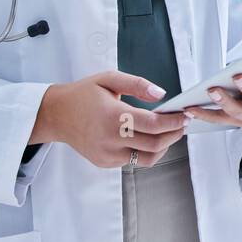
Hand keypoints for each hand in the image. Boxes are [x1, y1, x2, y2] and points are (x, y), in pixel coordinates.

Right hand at [35, 71, 187, 168]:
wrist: (56, 115)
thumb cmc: (83, 94)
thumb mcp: (109, 79)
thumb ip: (137, 84)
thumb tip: (162, 94)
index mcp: (113, 116)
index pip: (153, 125)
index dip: (174, 122)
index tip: (185, 116)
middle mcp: (110, 139)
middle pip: (155, 144)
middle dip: (174, 135)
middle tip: (183, 125)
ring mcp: (107, 154)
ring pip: (147, 158)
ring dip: (163, 147)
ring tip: (170, 133)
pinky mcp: (104, 163)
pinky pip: (132, 161)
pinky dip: (146, 152)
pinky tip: (149, 138)